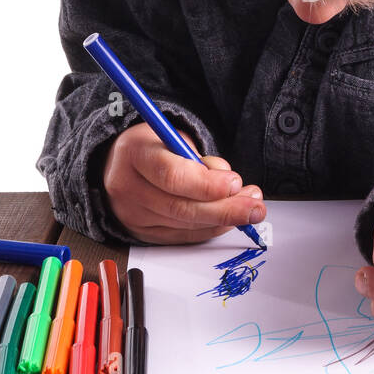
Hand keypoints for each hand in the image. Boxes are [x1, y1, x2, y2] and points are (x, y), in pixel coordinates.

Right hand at [101, 122, 264, 243]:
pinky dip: (209, 230)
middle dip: (224, 209)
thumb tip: (232, 186)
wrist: (119, 165)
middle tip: (254, 206)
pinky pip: (181, 236)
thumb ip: (200, 160)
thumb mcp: (174, 138)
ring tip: (249, 209)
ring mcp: (131, 214)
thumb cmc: (153, 147)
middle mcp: (127, 187)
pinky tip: (228, 221)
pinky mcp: (141, 233)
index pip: (171, 175)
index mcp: (134, 154)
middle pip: (180, 207)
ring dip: (223, 220)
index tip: (235, 183)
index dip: (207, 184)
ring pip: (184, 225)